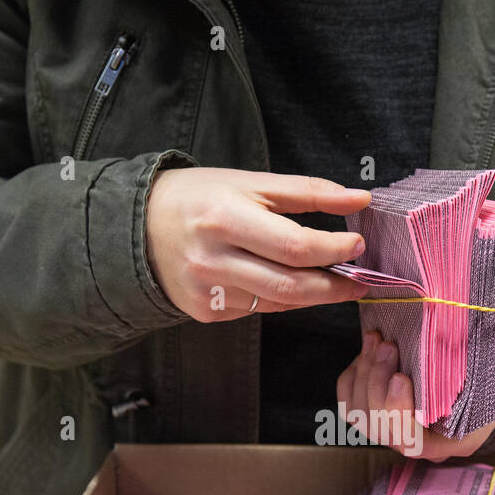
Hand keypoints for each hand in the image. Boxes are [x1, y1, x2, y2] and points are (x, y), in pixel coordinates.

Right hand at [145, 167, 371, 321]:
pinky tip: (285, 282)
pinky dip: (280, 297)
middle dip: (333, 286)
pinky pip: (258, 309)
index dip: (334, 249)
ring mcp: (208, 292)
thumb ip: (307, 192)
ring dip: (312, 295)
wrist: (136, 228)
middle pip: (291, 285)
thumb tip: (358, 199)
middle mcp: (213, 260)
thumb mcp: (249, 183)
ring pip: (278, 302)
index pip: (295, 246)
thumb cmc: (198, 198)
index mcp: (225, 218)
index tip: (357, 245)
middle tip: (358, 280)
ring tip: (332, 281)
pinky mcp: (206, 312)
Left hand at [335, 297, 494, 462]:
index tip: (401, 377)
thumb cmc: (483, 375)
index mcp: (450, 440)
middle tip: (386, 345)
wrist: (468, 384)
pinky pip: (350, 404)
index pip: (413, 441)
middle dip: (377, 382)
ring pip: (361, 415)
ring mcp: (394, 432)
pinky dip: (352, 378)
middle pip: (381, 427)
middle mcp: (418, 443)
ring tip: (376, 340)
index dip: (399, 412)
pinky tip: (365, 351)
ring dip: (364, 374)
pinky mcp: (374, 416)